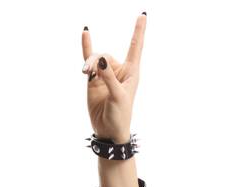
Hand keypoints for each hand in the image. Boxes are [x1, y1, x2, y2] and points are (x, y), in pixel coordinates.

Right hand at [81, 15, 145, 142]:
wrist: (108, 130)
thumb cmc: (120, 115)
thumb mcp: (118, 96)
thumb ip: (109, 77)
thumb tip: (100, 59)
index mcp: (131, 72)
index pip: (136, 47)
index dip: (139, 31)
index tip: (143, 15)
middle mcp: (119, 70)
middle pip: (105, 55)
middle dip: (95, 60)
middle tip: (87, 71)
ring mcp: (105, 74)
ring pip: (95, 60)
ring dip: (89, 64)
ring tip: (84, 73)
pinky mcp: (94, 80)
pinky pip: (89, 61)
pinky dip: (87, 48)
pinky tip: (86, 33)